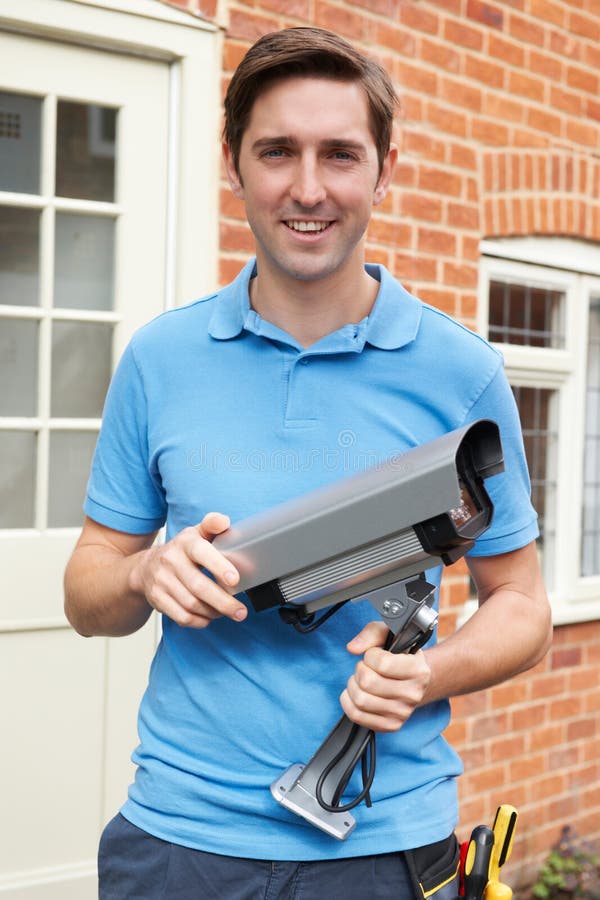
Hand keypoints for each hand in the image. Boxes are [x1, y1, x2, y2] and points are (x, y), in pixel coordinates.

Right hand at [129, 512, 245, 627]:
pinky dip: (199, 621)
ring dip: (213, 612)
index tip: (235, 580)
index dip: (219, 566)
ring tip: (228, 612)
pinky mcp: (157, 599)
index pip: (201, 552)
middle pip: (198, 586)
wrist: (146, 567)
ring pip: (191, 604)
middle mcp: (171, 560)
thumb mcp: (196, 533)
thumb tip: (224, 521)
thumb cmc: (181, 551)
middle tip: (241, 612)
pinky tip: (209, 617)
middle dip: (223, 602)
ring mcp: (162, 581)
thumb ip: (212, 525)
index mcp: (185, 542)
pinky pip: (181, 616)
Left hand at [340, 621, 430, 732]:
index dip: (370, 655)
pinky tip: (357, 692)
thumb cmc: (399, 654)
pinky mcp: (391, 725)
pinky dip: (348, 702)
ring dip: (353, 685)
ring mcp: (403, 713)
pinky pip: (357, 716)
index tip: (375, 654)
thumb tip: (353, 648)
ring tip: (363, 679)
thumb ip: (372, 633)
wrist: (414, 679)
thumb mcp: (391, 633)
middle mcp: (413, 694)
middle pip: (367, 683)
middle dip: (360, 669)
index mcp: (418, 670)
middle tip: (366, 667)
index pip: (382, 664)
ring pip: (360, 700)